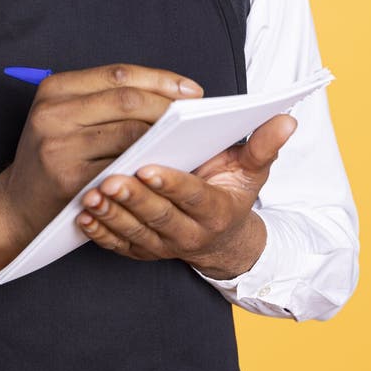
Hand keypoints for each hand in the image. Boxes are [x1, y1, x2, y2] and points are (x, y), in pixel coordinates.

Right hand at [0, 64, 202, 254]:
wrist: (13, 205)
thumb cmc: (51, 156)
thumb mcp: (63, 116)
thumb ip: (103, 101)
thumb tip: (166, 96)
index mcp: (55, 88)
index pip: (118, 74)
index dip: (160, 79)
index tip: (191, 90)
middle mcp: (54, 112)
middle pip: (127, 99)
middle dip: (168, 106)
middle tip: (195, 116)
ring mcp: (59, 146)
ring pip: (130, 133)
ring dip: (164, 137)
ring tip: (185, 140)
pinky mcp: (68, 178)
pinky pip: (122, 167)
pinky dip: (148, 164)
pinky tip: (165, 165)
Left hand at [75, 112, 296, 278]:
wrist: (222, 238)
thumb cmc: (231, 192)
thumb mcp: (253, 170)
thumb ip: (264, 144)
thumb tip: (287, 118)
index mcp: (215, 210)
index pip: (193, 197)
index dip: (171, 184)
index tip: (148, 167)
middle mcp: (190, 234)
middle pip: (159, 217)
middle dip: (134, 199)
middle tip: (111, 179)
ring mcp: (164, 246)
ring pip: (135, 233)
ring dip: (112, 216)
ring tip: (91, 195)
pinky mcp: (142, 251)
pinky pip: (119, 246)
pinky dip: (100, 233)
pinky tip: (83, 216)